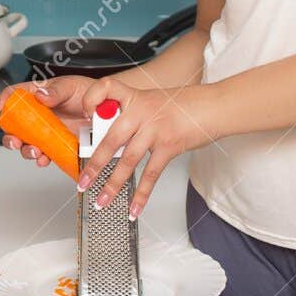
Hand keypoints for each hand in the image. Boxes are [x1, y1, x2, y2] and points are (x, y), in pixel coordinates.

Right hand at [0, 75, 92, 166]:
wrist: (105, 110)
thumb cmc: (85, 92)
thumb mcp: (70, 86)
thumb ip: (55, 91)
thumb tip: (41, 95)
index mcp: (36, 95)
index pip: (15, 95)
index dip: (5, 100)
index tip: (2, 107)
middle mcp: (37, 114)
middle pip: (14, 126)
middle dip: (10, 136)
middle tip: (14, 140)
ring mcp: (45, 131)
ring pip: (26, 143)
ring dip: (26, 150)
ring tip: (35, 151)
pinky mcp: (55, 145)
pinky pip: (44, 154)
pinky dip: (42, 159)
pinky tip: (45, 159)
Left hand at [77, 77, 208, 218]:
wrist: (213, 106)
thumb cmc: (183, 105)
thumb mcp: (151, 100)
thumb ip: (130, 115)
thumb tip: (110, 136)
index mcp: (134, 96)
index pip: (106, 88)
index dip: (91, 99)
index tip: (84, 114)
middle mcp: (141, 111)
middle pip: (111, 138)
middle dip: (94, 164)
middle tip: (82, 182)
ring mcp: (155, 128)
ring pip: (128, 160)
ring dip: (112, 185)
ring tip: (101, 201)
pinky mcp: (169, 145)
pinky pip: (151, 173)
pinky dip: (141, 194)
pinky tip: (134, 207)